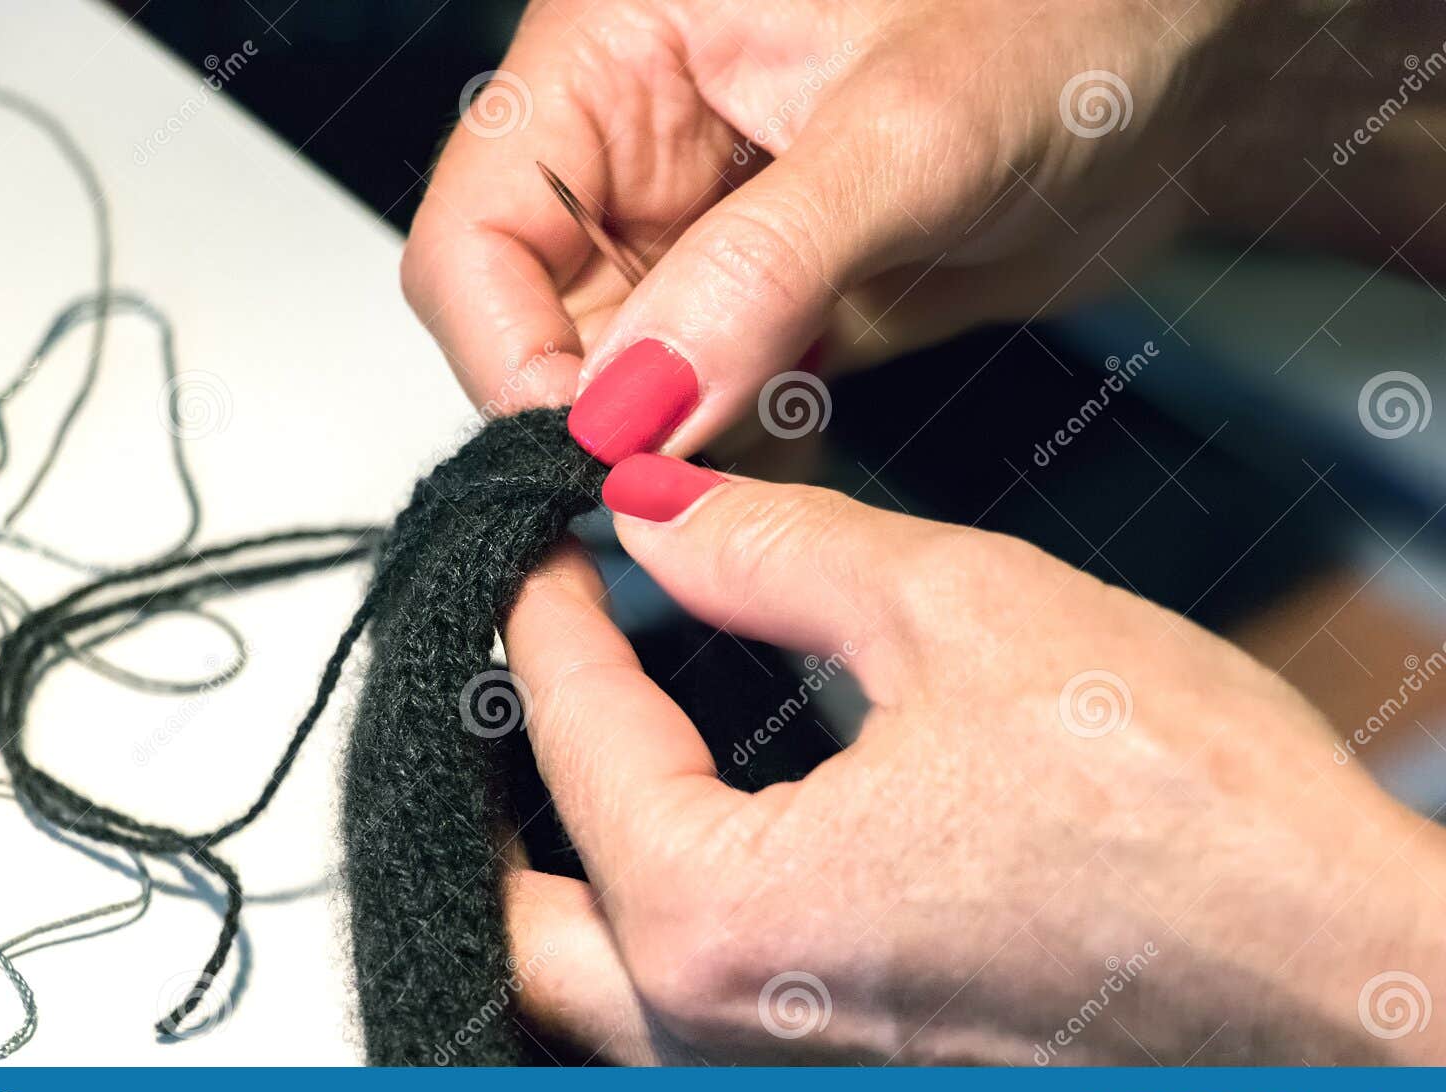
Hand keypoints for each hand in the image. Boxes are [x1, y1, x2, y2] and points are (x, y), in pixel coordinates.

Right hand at [403, 0, 1445, 462]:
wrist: (1179, 71)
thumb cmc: (1065, 14)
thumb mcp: (906, 132)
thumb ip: (760, 268)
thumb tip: (636, 405)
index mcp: (615, 54)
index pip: (476, 233)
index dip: (513, 354)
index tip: (599, 447)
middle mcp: (634, 149)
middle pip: (529, 322)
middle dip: (601, 414)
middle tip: (682, 481)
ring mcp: (697, 239)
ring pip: (615, 382)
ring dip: (673, 445)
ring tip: (775, 435)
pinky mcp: (761, 307)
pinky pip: (701, 409)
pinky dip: (732, 454)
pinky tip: (798, 443)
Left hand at [499, 456, 1445, 1063]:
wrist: (1355, 987)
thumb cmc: (1199, 827)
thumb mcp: (963, 613)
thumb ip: (773, 552)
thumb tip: (661, 509)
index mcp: (729, 916)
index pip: (572, 742)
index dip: (548, 620)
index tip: (545, 555)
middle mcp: (730, 1040)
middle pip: (524, 917)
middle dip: (510, 781)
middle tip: (540, 666)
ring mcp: (786, 1089)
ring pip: (592, 993)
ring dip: (567, 867)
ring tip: (596, 744)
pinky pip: (689, 1027)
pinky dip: (657, 929)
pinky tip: (704, 836)